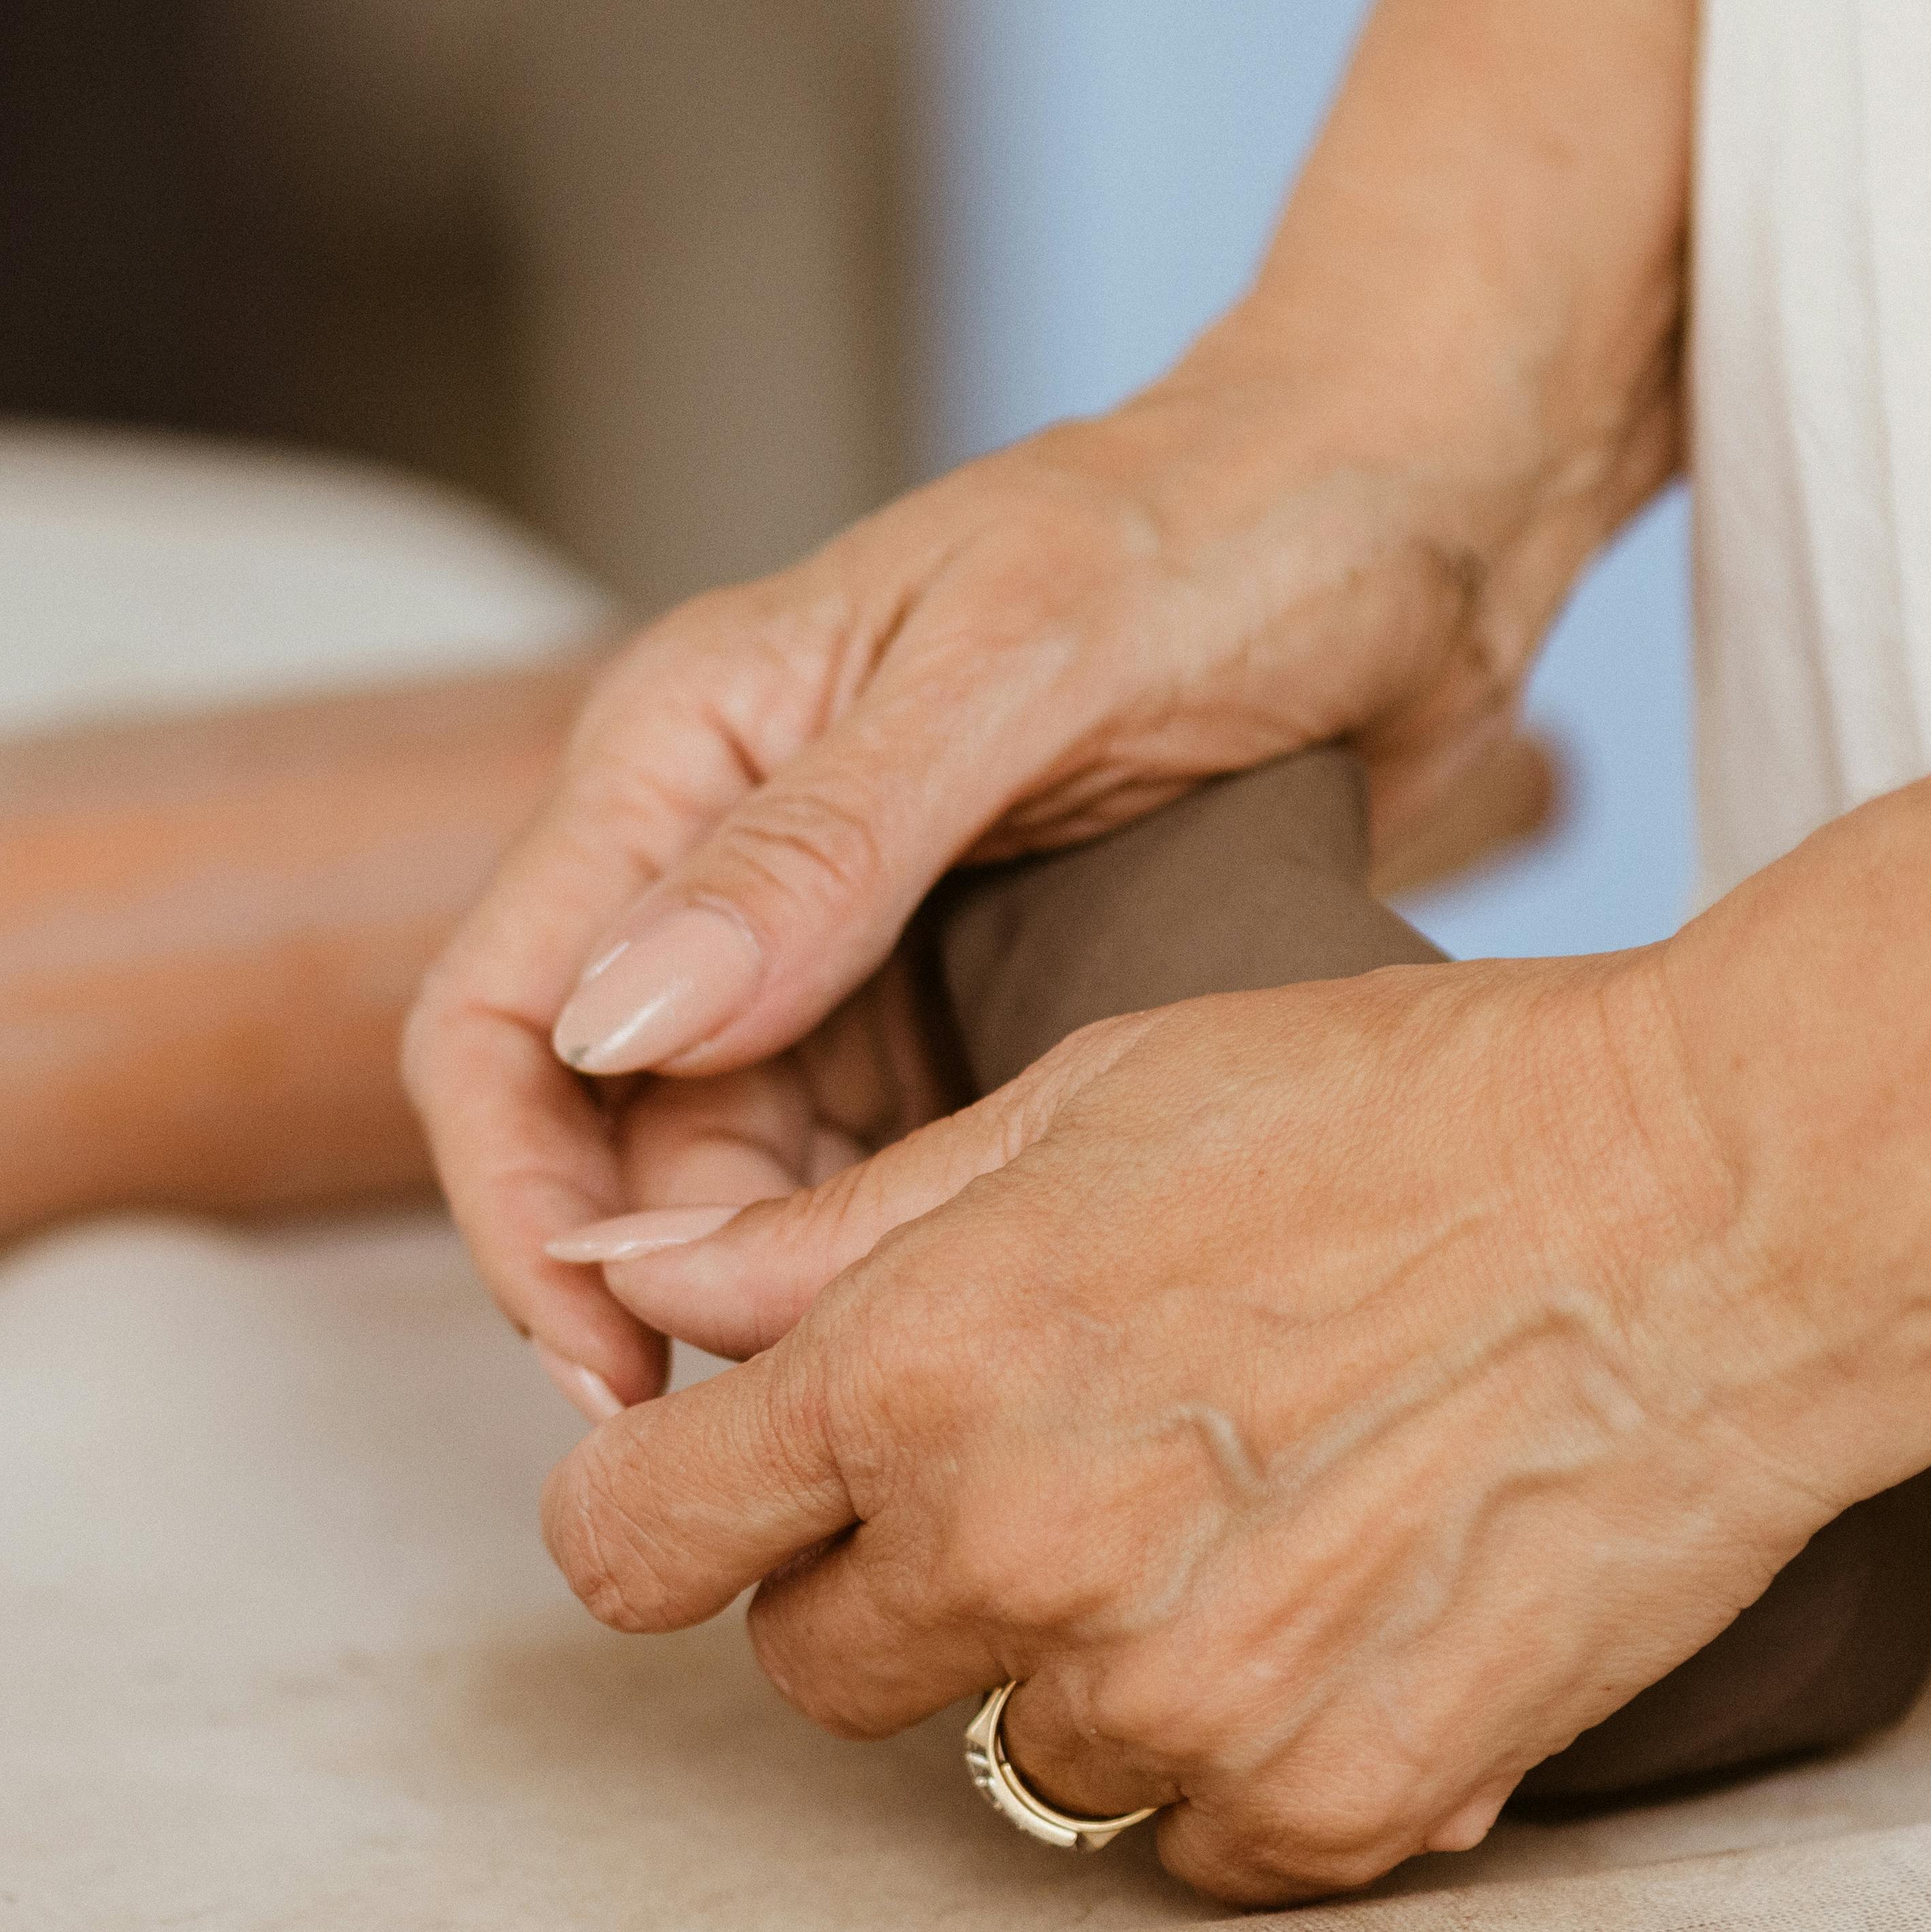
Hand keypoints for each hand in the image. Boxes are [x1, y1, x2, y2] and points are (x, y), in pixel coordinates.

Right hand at [404, 385, 1570, 1412]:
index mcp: (685, 741)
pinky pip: (865, 1162)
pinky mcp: (945, 991)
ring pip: (731, 1172)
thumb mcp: (1021, 665)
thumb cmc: (1234, 525)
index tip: (603, 1369)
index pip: (502, 1017)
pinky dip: (896, 1248)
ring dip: (786, 1284)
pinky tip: (980, 1312)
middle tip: (781, 1427)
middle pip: (605, 1129)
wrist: (1428, 504)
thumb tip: (617, 1028)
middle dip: (657, 1286)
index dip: (522, 1211)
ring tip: (909, 1384)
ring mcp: (832, 930)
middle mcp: (722, 845)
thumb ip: (817, 849)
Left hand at [531, 953, 1897, 1902]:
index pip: (630, 1546)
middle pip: (815, 1673)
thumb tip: (626, 1283)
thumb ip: (827, 1234)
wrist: (1727, 1207)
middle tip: (1054, 1473)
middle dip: (891, 1588)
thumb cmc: (1411, 1114)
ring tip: (1240, 1522)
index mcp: (915, 1377)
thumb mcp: (1078, 1107)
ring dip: (1085, 1672)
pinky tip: (1338, 1621)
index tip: (738, 1494)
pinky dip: (1245, 1766)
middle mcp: (1018, 1557)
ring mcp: (1179, 1702)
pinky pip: (1197, 1847)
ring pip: (1015, 1761)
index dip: (667, 1517)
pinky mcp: (1340, 1801)